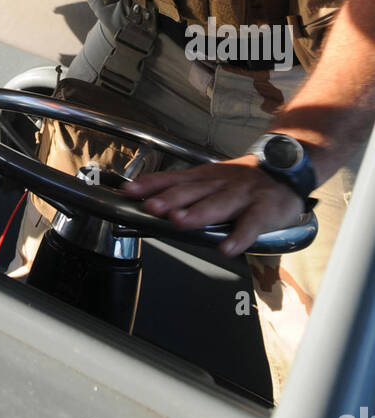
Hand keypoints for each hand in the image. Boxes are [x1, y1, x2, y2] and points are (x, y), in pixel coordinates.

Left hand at [126, 154, 306, 256]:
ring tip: (178, 222)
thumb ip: (186, 188)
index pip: (174, 178)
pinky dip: (239, 236)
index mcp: (206, 176)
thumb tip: (152, 200)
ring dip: (197, 213)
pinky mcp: (263, 209)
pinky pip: (250, 224)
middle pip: (192, 191)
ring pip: (217, 204)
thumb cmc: (244, 180)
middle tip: (150, 207)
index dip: (151, 184)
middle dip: (169, 199)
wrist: (286, 170)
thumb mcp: (213, 177)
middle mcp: (220, 183)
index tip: (129, 191)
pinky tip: (227, 248)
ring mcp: (242, 195)